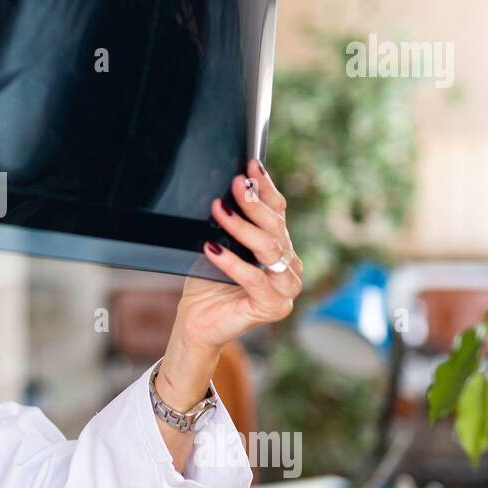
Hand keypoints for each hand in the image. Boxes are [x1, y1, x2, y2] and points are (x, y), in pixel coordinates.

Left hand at [175, 158, 302, 352]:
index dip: (266, 187)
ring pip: (269, 249)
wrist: (198, 321)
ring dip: (242, 227)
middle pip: (276, 227)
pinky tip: (212, 248)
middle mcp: (289, 267)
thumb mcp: (220, 244)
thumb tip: (228, 187)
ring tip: (218, 211)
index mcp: (280, 249)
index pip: (279, 212)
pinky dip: (231, 261)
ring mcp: (285, 288)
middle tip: (236, 183)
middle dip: (254, 202)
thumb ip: (230, 222)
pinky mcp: (273, 307)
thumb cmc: (208, 283)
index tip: (251, 165)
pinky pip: (254, 278)